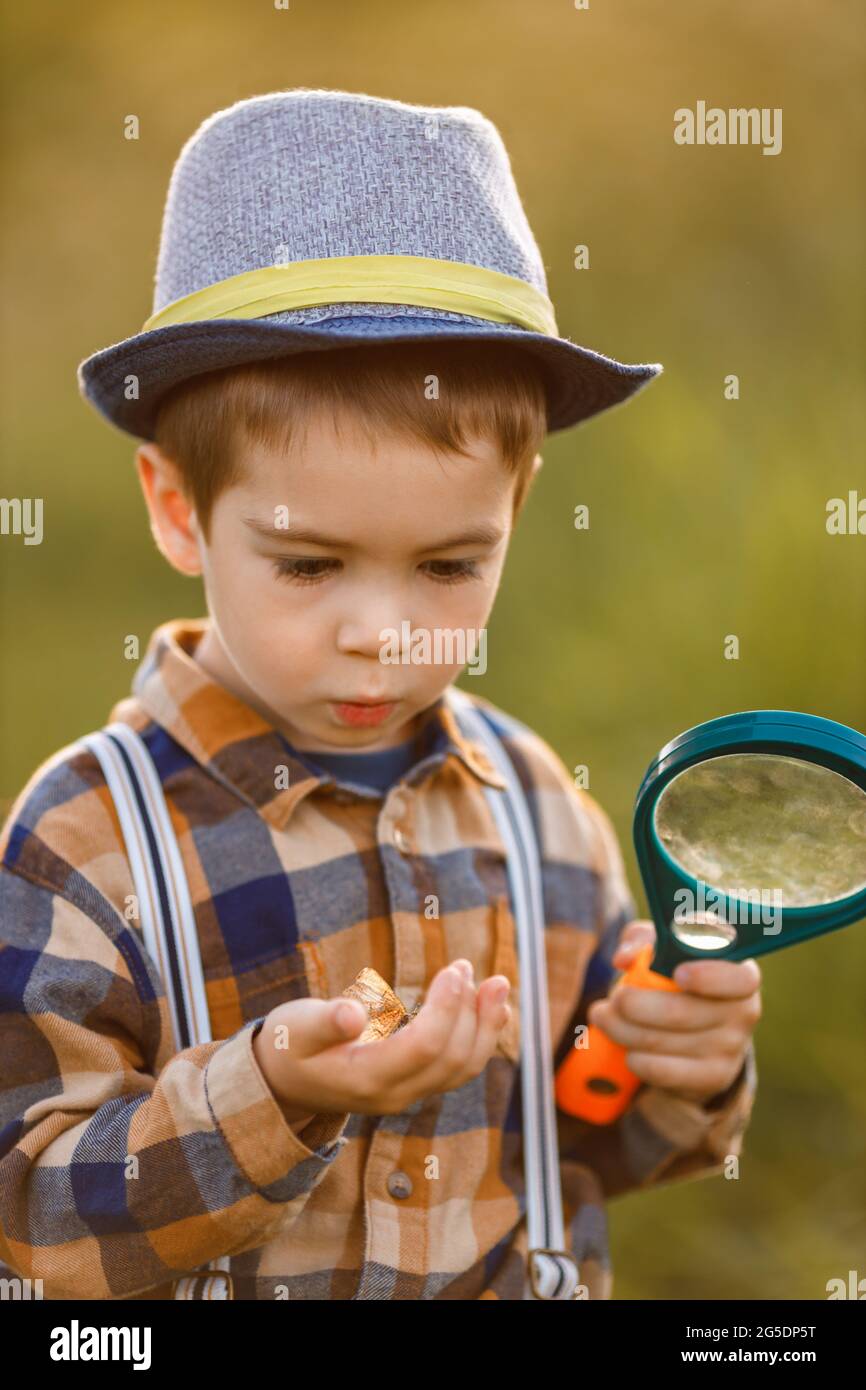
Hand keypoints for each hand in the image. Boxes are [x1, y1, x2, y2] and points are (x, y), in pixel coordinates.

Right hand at [252, 959, 511, 1118]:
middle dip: (470, 1011)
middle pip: (451, 1059)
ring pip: (462, 1068)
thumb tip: (353, 1013)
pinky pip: (457, 1068)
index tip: (455, 969)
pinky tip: (493, 1011)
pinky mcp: (413, 1085)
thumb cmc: (287, 1046)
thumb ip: (324, 1022)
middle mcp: (393, 1094)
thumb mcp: (294, 1029)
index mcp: (364, 1078)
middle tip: (468, 966)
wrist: (282, 1084)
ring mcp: (406, 1094)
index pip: (424, 1048)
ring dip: (485, 1026)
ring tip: (499, 985)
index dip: (447, 1008)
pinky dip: (479, 1038)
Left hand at [586, 920, 760, 1105]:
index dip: (710, 977)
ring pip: (666, 1042)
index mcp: (740, 973)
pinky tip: (627, 1050)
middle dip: (637, 1005)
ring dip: (624, 1031)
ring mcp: (731, 1048)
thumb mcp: (661, 948)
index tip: (677, 974)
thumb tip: (625, 958)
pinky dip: (638, 1061)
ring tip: (603, 1017)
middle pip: (686, 1013)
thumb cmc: (675, 976)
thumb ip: (642, 940)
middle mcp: (743, 1012)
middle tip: (613, 998)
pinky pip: (666, 1072)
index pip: (740, 979)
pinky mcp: (714, 1077)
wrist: (693, 1029)